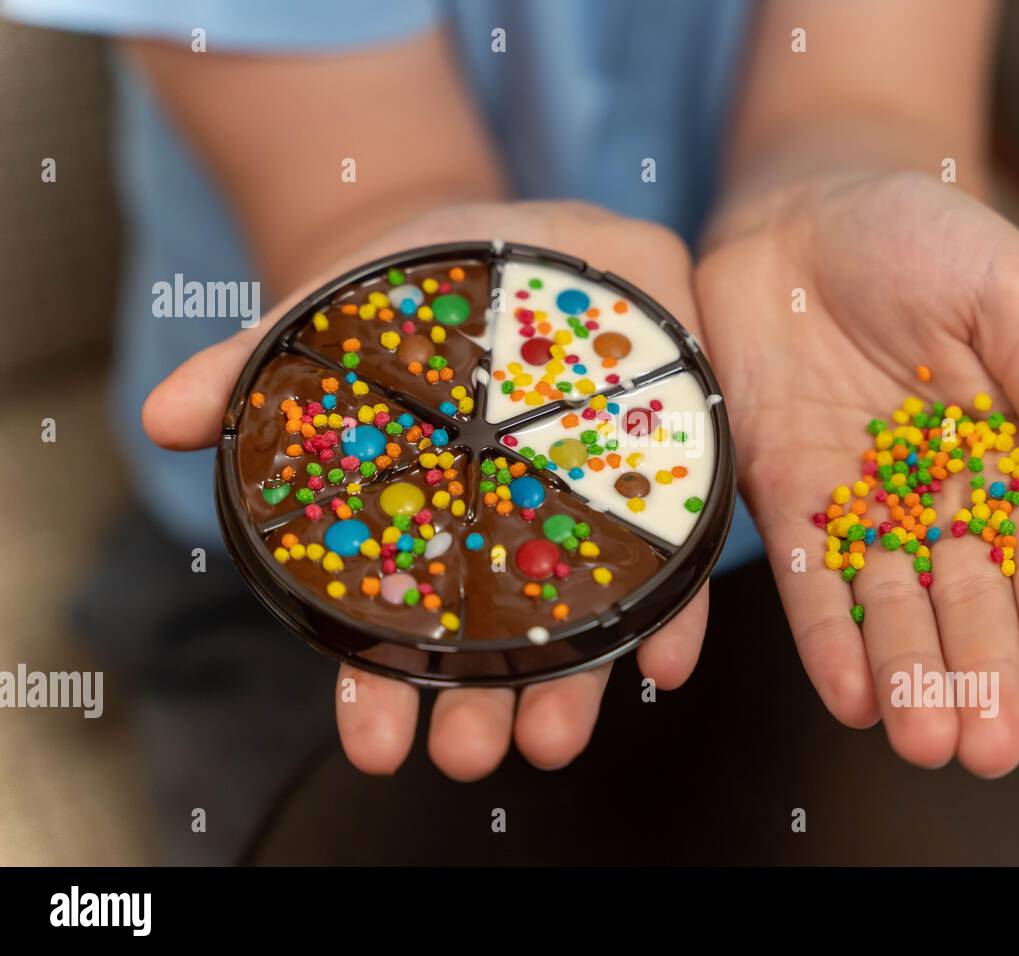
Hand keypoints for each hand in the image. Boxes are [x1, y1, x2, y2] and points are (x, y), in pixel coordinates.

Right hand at [144, 201, 707, 779]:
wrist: (511, 242)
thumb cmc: (407, 290)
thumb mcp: (329, 316)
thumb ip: (253, 364)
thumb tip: (161, 418)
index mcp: (422, 520)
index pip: (393, 620)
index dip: (376, 686)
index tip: (372, 741)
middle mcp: (505, 533)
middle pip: (496, 640)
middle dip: (481, 705)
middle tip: (467, 750)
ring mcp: (584, 510)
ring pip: (583, 619)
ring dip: (573, 685)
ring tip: (553, 735)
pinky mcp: (662, 474)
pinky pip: (675, 553)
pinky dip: (674, 613)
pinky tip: (666, 662)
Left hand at [697, 171, 1018, 775]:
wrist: (798, 208)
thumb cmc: (917, 234)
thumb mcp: (1007, 292)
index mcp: (1009, 452)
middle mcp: (935, 491)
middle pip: (965, 602)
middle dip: (977, 677)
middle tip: (987, 750)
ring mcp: (857, 498)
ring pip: (888, 604)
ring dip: (906, 674)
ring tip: (922, 741)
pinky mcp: (783, 493)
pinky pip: (807, 574)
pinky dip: (826, 636)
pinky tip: (850, 694)